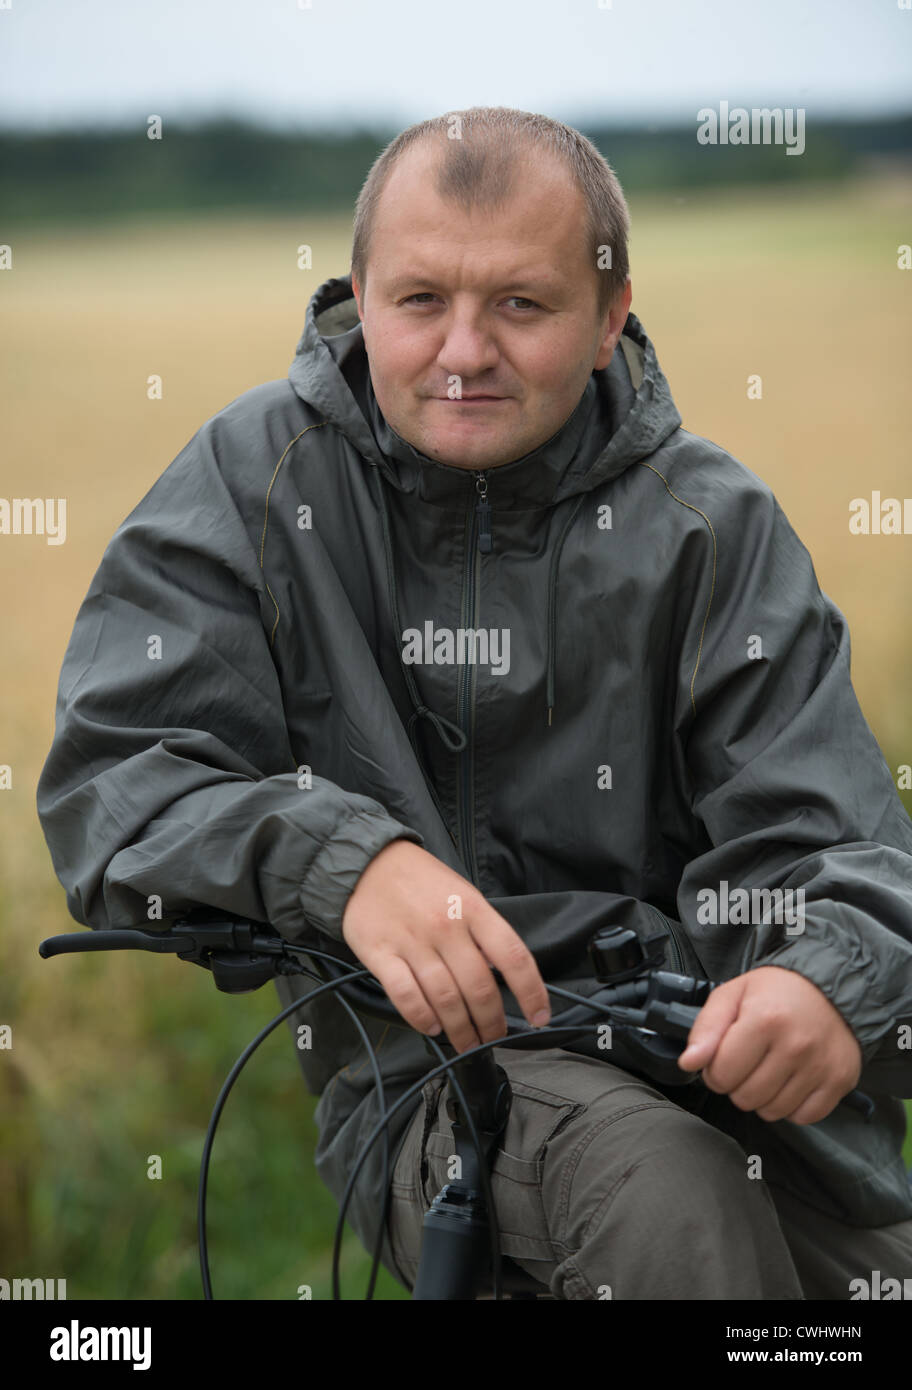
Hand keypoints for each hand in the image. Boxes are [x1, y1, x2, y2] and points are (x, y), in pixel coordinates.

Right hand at [341, 840, 550, 1052]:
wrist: (368, 863)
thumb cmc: (421, 881)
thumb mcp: (463, 893)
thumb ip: (482, 931)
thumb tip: (501, 972)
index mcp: (473, 908)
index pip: (513, 956)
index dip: (531, 992)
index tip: (539, 1017)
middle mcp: (446, 926)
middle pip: (479, 988)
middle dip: (491, 1022)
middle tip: (493, 1037)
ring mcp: (412, 941)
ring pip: (446, 998)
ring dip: (461, 1029)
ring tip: (467, 1042)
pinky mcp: (381, 954)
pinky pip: (406, 996)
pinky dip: (422, 1018)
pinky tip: (432, 1026)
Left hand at [676, 965, 862, 1123]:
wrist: (830, 987)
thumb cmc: (776, 992)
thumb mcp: (733, 994)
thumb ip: (706, 1028)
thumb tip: (689, 1062)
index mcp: (765, 1019)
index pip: (722, 1074)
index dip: (714, 1070)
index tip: (723, 1058)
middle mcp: (796, 1046)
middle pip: (745, 1098)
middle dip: (737, 1085)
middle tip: (747, 1063)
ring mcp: (820, 1066)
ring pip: (773, 1112)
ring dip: (763, 1098)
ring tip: (768, 1070)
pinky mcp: (839, 1081)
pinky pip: (803, 1117)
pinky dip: (792, 1106)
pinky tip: (790, 1082)